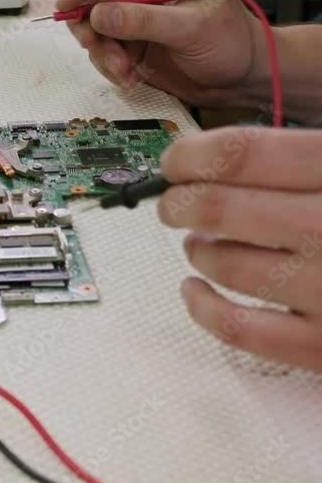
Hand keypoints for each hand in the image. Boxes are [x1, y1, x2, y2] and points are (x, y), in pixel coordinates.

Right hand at [57, 0, 265, 107]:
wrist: (243, 79)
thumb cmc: (233, 43)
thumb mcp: (191, 28)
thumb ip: (145, 21)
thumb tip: (102, 15)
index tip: (68, 4)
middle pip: (95, 1)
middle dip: (91, 27)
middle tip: (94, 45)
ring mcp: (136, 24)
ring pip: (96, 32)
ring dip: (103, 54)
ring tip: (124, 71)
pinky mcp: (131, 49)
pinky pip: (104, 55)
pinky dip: (110, 69)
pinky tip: (130, 78)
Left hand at [157, 126, 321, 371]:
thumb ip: (317, 158)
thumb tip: (228, 155)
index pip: (244, 153)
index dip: (191, 154)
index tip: (175, 161)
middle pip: (220, 206)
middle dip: (181, 201)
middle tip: (175, 202)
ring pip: (224, 263)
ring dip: (197, 248)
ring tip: (198, 240)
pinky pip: (240, 329)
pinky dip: (203, 307)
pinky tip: (196, 290)